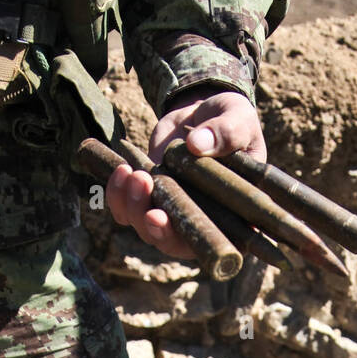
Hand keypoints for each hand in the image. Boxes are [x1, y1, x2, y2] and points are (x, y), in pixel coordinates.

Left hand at [105, 88, 264, 257]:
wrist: (202, 112)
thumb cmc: (232, 120)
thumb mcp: (238, 120)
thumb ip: (226, 133)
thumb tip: (196, 145)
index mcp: (234, 218)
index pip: (215, 245)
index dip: (188, 241)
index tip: (162, 218)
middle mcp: (202, 224)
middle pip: (174, 244)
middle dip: (154, 225)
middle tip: (145, 186)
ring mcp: (173, 215)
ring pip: (146, 230)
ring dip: (133, 206)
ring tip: (132, 172)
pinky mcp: (151, 201)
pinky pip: (127, 211)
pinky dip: (118, 196)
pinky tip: (121, 170)